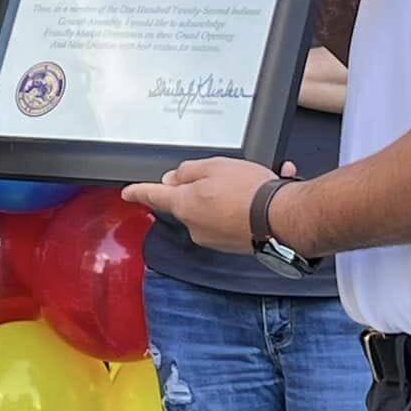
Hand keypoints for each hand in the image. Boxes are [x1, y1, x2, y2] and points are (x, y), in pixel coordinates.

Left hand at [123, 156, 293, 254]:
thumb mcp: (214, 166)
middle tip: (223, 174)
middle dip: (201, 188)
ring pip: (212, 210)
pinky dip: (243, 207)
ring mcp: (213, 238)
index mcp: (184, 204)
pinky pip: (231, 219)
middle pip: (188, 202)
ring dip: (227, 196)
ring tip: (251, 182)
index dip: (138, 191)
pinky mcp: (233, 243)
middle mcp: (194, 226)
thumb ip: (189, 171)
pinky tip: (261, 195)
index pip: (153, 195)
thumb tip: (175, 179)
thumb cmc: (251, 192)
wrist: (283, 219)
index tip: (127, 192)